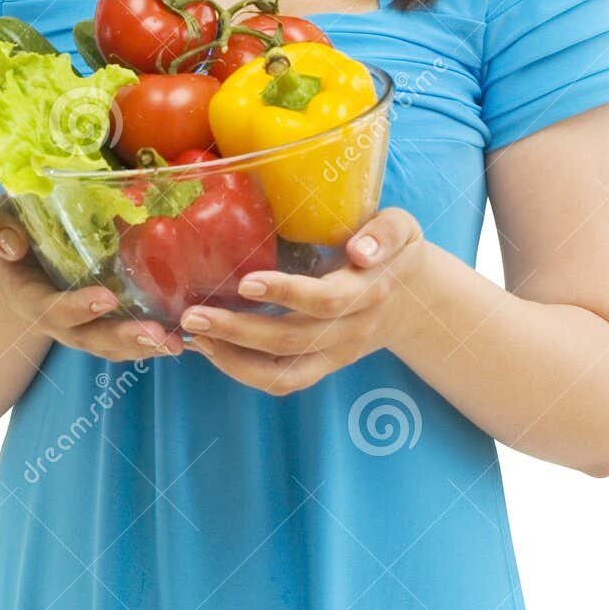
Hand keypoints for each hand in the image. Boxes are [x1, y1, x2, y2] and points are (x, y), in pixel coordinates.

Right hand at [0, 199, 183, 360]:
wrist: (20, 247)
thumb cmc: (11, 228)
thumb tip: (12, 245)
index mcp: (28, 297)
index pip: (51, 309)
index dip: (77, 308)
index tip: (106, 299)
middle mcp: (56, 320)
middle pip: (89, 338)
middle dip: (123, 338)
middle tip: (157, 336)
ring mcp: (81, 326)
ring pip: (112, 345)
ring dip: (144, 347)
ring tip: (175, 344)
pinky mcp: (101, 322)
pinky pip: (125, 339)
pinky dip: (151, 341)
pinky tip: (181, 336)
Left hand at [178, 206, 423, 393]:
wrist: (414, 300)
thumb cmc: (395, 251)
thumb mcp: (401, 229)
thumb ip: (385, 234)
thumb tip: (359, 251)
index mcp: (368, 293)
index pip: (324, 301)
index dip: (286, 294)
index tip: (246, 283)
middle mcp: (351, 332)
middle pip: (292, 342)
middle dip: (239, 332)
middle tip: (194, 315)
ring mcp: (335, 355)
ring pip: (283, 375)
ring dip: (233, 360)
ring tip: (194, 336)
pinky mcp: (322, 367)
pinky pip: (281, 381)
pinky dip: (242, 370)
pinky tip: (211, 347)